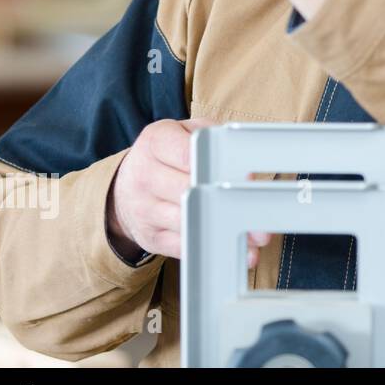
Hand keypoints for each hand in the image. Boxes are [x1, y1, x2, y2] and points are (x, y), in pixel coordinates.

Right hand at [107, 117, 271, 265]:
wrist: (124, 186)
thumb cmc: (169, 155)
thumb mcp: (187, 133)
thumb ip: (217, 139)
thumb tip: (246, 165)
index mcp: (156, 141)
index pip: (188, 154)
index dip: (219, 167)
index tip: (245, 179)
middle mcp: (145, 175)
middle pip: (189, 191)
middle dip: (226, 202)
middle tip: (259, 212)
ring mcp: (144, 209)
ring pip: (188, 221)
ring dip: (225, 229)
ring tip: (256, 235)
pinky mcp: (151, 237)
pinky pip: (184, 247)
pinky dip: (214, 249)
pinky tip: (240, 251)